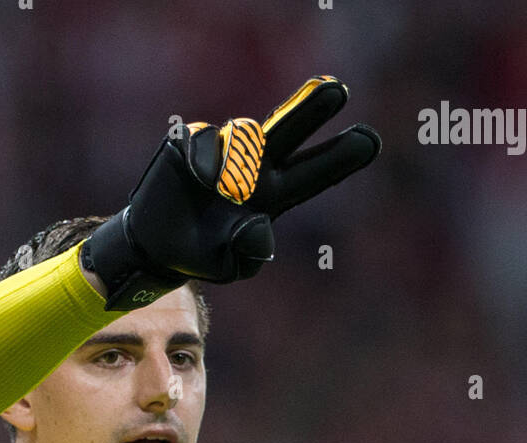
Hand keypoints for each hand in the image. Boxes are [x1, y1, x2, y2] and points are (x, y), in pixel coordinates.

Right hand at [81, 76, 379, 310]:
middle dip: (312, 108)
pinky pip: (205, 140)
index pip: (314, 173)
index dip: (340, 157)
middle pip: (290, 130)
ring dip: (238, 160)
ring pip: (245, 135)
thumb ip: (248, 257)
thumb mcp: (228, 269)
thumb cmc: (202, 255)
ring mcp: (225, 149)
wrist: (156, 245)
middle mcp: (256, 166)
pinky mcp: (192, 139)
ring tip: (219, 189)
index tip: (370, 140)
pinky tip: (197, 181)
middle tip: (338, 90)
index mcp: (275, 196)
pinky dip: (204, 161)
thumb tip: (257, 226)